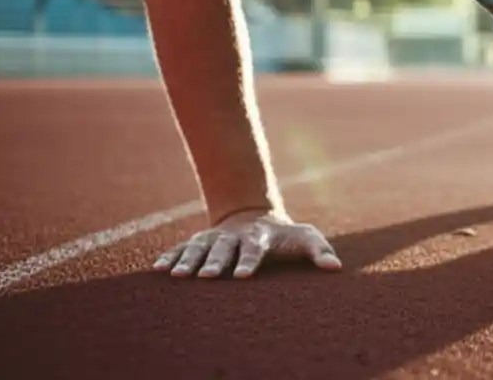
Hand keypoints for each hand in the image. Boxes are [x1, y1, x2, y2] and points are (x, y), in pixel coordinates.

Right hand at [153, 208, 341, 278]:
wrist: (256, 215)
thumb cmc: (285, 235)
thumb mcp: (306, 237)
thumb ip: (319, 251)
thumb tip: (336, 267)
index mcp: (259, 236)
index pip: (254, 250)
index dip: (249, 262)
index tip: (242, 276)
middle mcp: (234, 236)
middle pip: (223, 249)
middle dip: (214, 262)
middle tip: (206, 277)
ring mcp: (214, 238)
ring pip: (199, 248)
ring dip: (187, 261)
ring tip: (175, 276)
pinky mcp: (200, 242)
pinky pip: (182, 249)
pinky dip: (170, 257)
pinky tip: (156, 270)